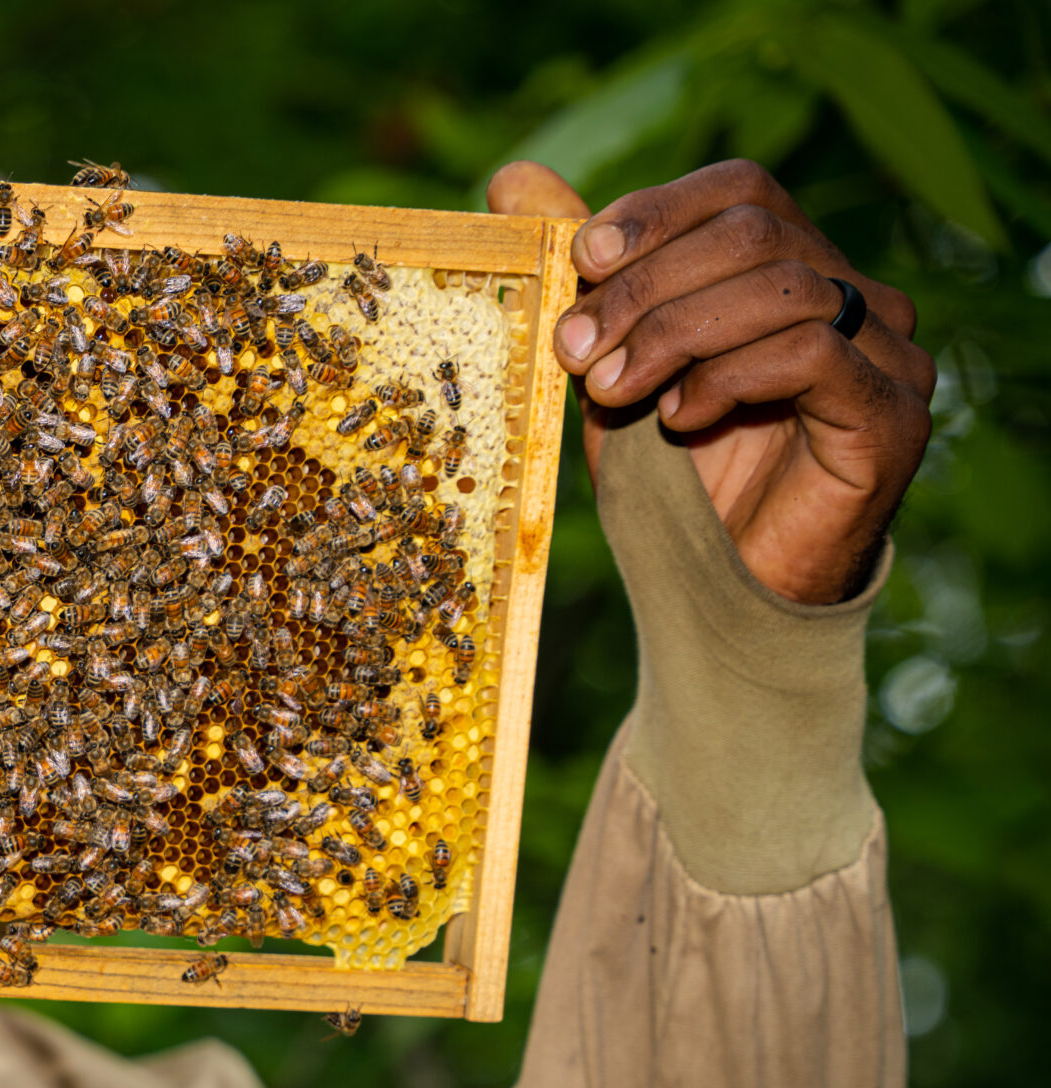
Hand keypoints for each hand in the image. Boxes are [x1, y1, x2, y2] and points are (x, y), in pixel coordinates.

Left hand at [488, 159, 933, 604]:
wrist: (719, 592)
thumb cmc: (668, 475)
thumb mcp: (609, 362)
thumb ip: (579, 272)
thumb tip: (514, 176)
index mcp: (795, 266)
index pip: (741, 188)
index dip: (655, 212)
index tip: (579, 259)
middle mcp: (856, 295)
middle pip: (754, 232)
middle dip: (646, 285)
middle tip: (576, 347)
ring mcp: (887, 351)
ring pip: (782, 287)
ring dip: (674, 334)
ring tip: (613, 391)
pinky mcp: (893, 413)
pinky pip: (812, 354)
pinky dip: (727, 377)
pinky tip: (679, 418)